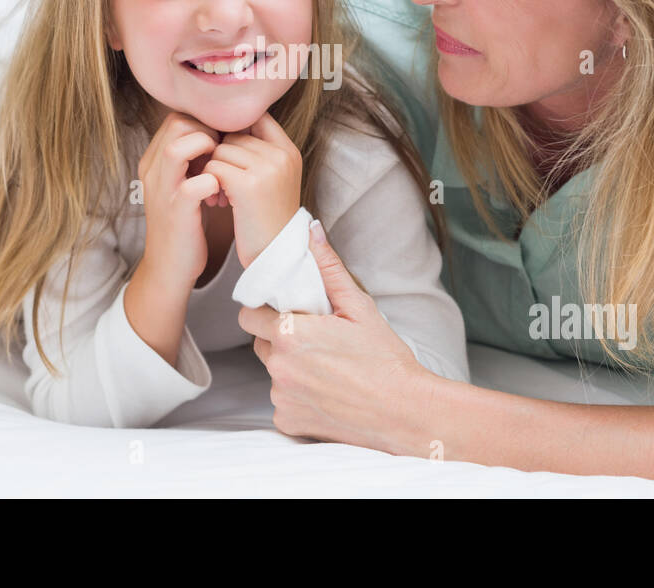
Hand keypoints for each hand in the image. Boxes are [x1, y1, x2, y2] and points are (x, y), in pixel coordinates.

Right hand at [136, 111, 223, 287]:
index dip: (203, 123)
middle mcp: (153, 171)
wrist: (170, 266)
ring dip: (206, 150)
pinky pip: (193, 186)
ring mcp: (162, 191)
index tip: (221, 141)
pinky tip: (220, 191)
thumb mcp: (181, 183)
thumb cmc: (185, 221)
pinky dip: (212, 182)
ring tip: (220, 166)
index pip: (176, 118)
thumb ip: (191, 159)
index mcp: (154, 161)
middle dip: (207, 131)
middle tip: (223, 152)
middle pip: (176, 125)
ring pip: (176, 149)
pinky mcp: (176, 213)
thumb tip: (219, 133)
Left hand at [200, 112, 301, 266]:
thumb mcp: (273, 179)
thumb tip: (225, 127)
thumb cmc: (268, 218)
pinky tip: (219, 201)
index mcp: (289, 150)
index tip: (225, 152)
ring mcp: (267, 168)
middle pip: (232, 135)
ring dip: (213, 171)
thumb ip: (259, 151)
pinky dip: (209, 183)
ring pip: (219, 150)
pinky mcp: (249, 185)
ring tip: (222, 195)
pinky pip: (214, 167)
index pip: (256, 117)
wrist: (275, 255)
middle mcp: (281, 154)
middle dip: (221, 157)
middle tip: (222, 183)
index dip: (235, 130)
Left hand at [237, 221, 430, 452]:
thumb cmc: (384, 359)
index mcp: (290, 334)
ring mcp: (281, 397)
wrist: (404, 412)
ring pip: (273, 373)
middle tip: (315, 339)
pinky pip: (282, 402)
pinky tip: (326, 393)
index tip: (287, 313)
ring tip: (326, 368)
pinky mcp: (288, 422)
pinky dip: (298, 398)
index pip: (249, 315)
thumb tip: (311, 231)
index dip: (266, 311)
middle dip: (280, 338)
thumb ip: (329, 269)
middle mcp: (278, 367)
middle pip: (260, 344)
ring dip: (290, 369)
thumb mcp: (359, 307)